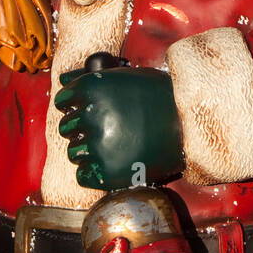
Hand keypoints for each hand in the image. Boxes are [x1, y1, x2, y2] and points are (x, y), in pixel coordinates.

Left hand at [54, 67, 182, 189]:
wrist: (190, 125)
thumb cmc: (159, 97)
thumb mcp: (126, 78)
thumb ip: (93, 77)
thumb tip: (62, 79)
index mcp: (92, 86)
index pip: (63, 100)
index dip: (75, 105)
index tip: (90, 110)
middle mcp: (90, 114)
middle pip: (66, 127)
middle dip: (82, 128)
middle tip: (107, 129)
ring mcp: (98, 145)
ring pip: (74, 152)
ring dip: (89, 150)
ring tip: (114, 146)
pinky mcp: (106, 172)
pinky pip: (83, 175)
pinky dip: (94, 172)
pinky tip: (114, 161)